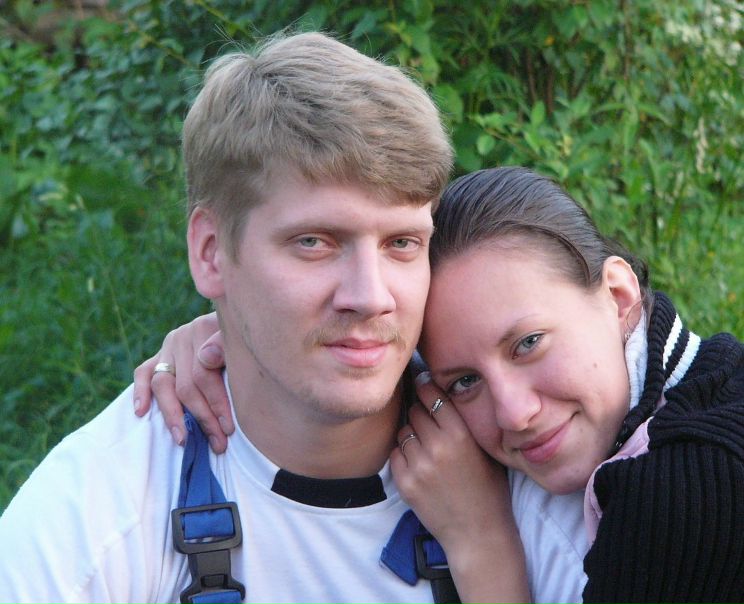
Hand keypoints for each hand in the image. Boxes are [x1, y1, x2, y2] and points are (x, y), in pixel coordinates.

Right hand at [132, 312, 231, 451]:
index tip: (228, 429)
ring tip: (182, 439)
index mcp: (205, 329)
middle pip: (186, 384)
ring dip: (173, 414)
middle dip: (203, 417)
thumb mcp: (243, 341)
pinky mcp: (158, 356)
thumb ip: (225, 347)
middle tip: (217, 443)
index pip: (205, 374)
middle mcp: (183, 336)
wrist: (238, 325)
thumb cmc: (244, 342)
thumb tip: (206, 358)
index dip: (217, 403)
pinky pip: (143, 373)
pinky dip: (140, 392)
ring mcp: (168, 346)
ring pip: (163, 383)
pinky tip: (141, 412)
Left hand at [390, 371, 510, 548]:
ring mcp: (418, 466)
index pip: (432, 395)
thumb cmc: (488, 489)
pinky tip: (419, 464)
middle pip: (415, 411)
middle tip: (429, 423)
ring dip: (411, 435)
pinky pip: (395, 454)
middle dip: (420, 413)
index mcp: (461, 435)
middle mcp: (438, 447)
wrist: (478, 533)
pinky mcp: (405, 484)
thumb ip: (463, 422)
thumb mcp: (485, 449)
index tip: (425, 386)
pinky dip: (403, 455)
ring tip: (426, 448)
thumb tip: (441, 392)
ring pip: (403, 432)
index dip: (427, 388)